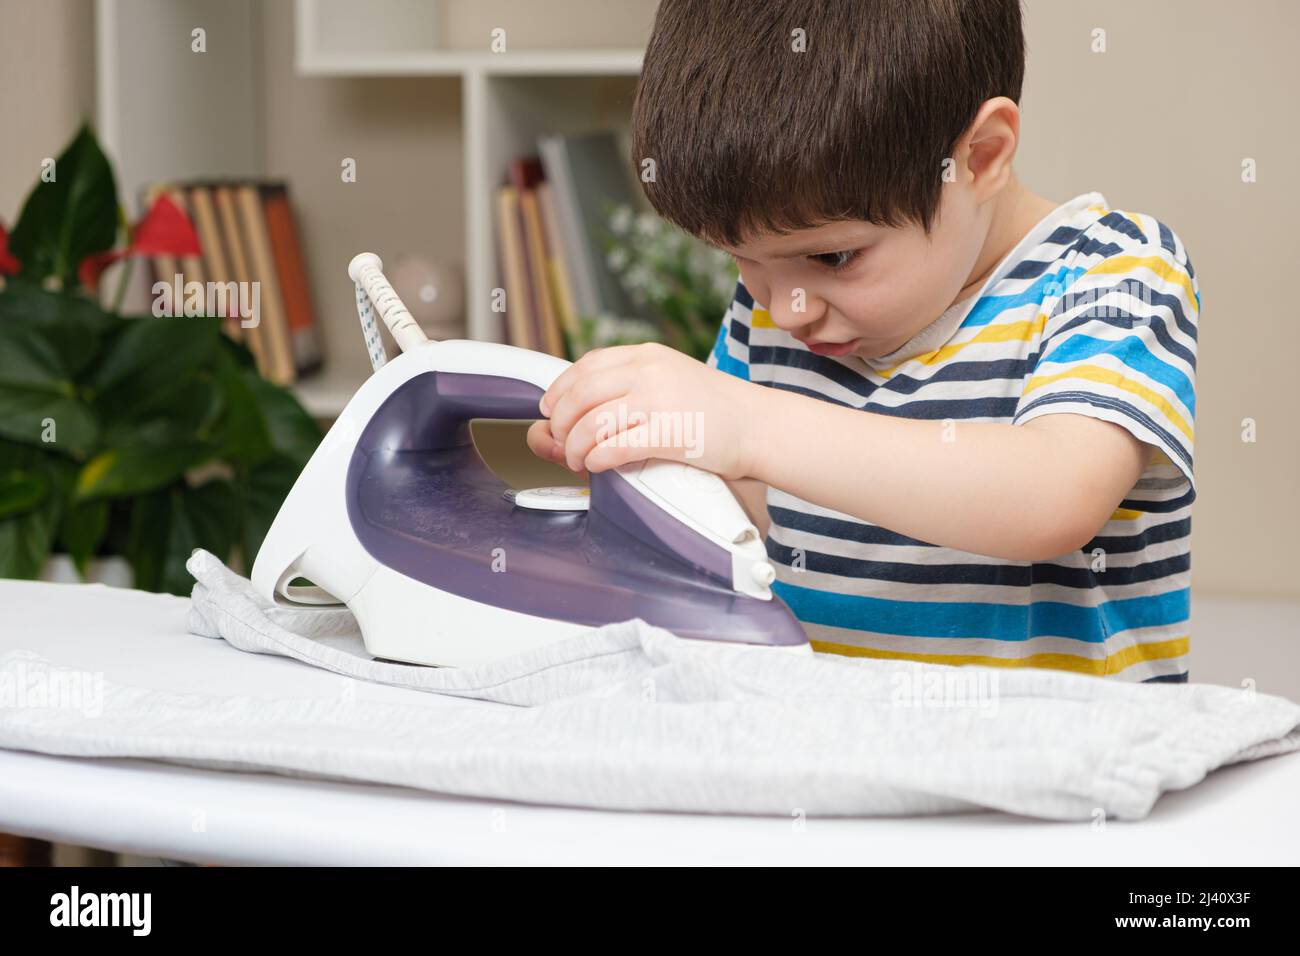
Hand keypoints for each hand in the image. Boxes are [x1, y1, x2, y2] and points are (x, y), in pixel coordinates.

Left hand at [525, 342, 760, 478]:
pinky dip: (597, 459)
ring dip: (575, 446)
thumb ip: (632, 384)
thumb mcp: (672, 378)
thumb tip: (581, 406)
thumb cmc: (717, 409)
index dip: (560, 389)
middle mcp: (649, 371)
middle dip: (561, 423)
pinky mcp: (669, 433)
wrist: (760, 425)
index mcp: (647, 355)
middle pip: (581, 394)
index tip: (550, 408)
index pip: (586, 365)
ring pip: (591, 422)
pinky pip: (615, 447)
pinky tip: (597, 466)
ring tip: (579, 460)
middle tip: (561, 443)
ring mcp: (659, 400)